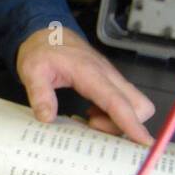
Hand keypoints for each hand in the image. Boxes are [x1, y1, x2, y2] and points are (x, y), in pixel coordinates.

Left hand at [17, 28, 154, 144]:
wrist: (48, 34)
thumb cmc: (43, 50)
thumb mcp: (32, 71)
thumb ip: (40, 94)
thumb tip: (47, 117)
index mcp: (90, 72)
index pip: (118, 101)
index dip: (131, 123)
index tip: (143, 141)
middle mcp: (107, 75)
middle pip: (139, 105)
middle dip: (126, 125)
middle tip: (95, 127)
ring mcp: (111, 79)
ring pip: (134, 106)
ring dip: (118, 121)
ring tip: (90, 120)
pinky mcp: (110, 83)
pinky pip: (124, 104)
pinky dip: (113, 115)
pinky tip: (92, 115)